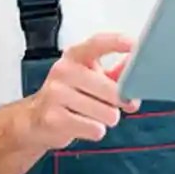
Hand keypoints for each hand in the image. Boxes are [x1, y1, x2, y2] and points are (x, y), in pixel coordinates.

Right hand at [25, 33, 140, 150]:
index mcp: (75, 55)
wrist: (36, 119)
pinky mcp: (53, 118)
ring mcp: (56, 93)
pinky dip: (95, 130)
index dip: (118, 43)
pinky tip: (82, 125)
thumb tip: (138, 65)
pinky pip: (94, 128)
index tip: (136, 45)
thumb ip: (118, 72)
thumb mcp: (93, 77)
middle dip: (120, 103)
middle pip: (112, 90)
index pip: (98, 43)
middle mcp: (63, 70)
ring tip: (92, 115)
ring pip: (107, 113)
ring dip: (107, 119)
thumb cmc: (70, 96)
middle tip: (114, 104)